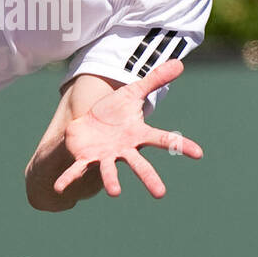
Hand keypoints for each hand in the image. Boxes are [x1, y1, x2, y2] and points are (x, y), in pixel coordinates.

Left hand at [52, 60, 203, 198]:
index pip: (163, 139)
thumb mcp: (133, 92)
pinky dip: (67, 179)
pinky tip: (58, 188)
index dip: (181, 145)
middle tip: (160, 194)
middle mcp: (124, 150)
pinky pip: (76, 169)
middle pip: (139, 165)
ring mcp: (104, 156)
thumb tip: (180, 63)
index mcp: (138, 135)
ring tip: (115, 192)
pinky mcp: (85, 158)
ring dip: (112, 181)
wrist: (88, 123)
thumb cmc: (114, 111)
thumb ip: (154, 80)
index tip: (199, 153)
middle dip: (149, 178)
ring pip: (110, 170)